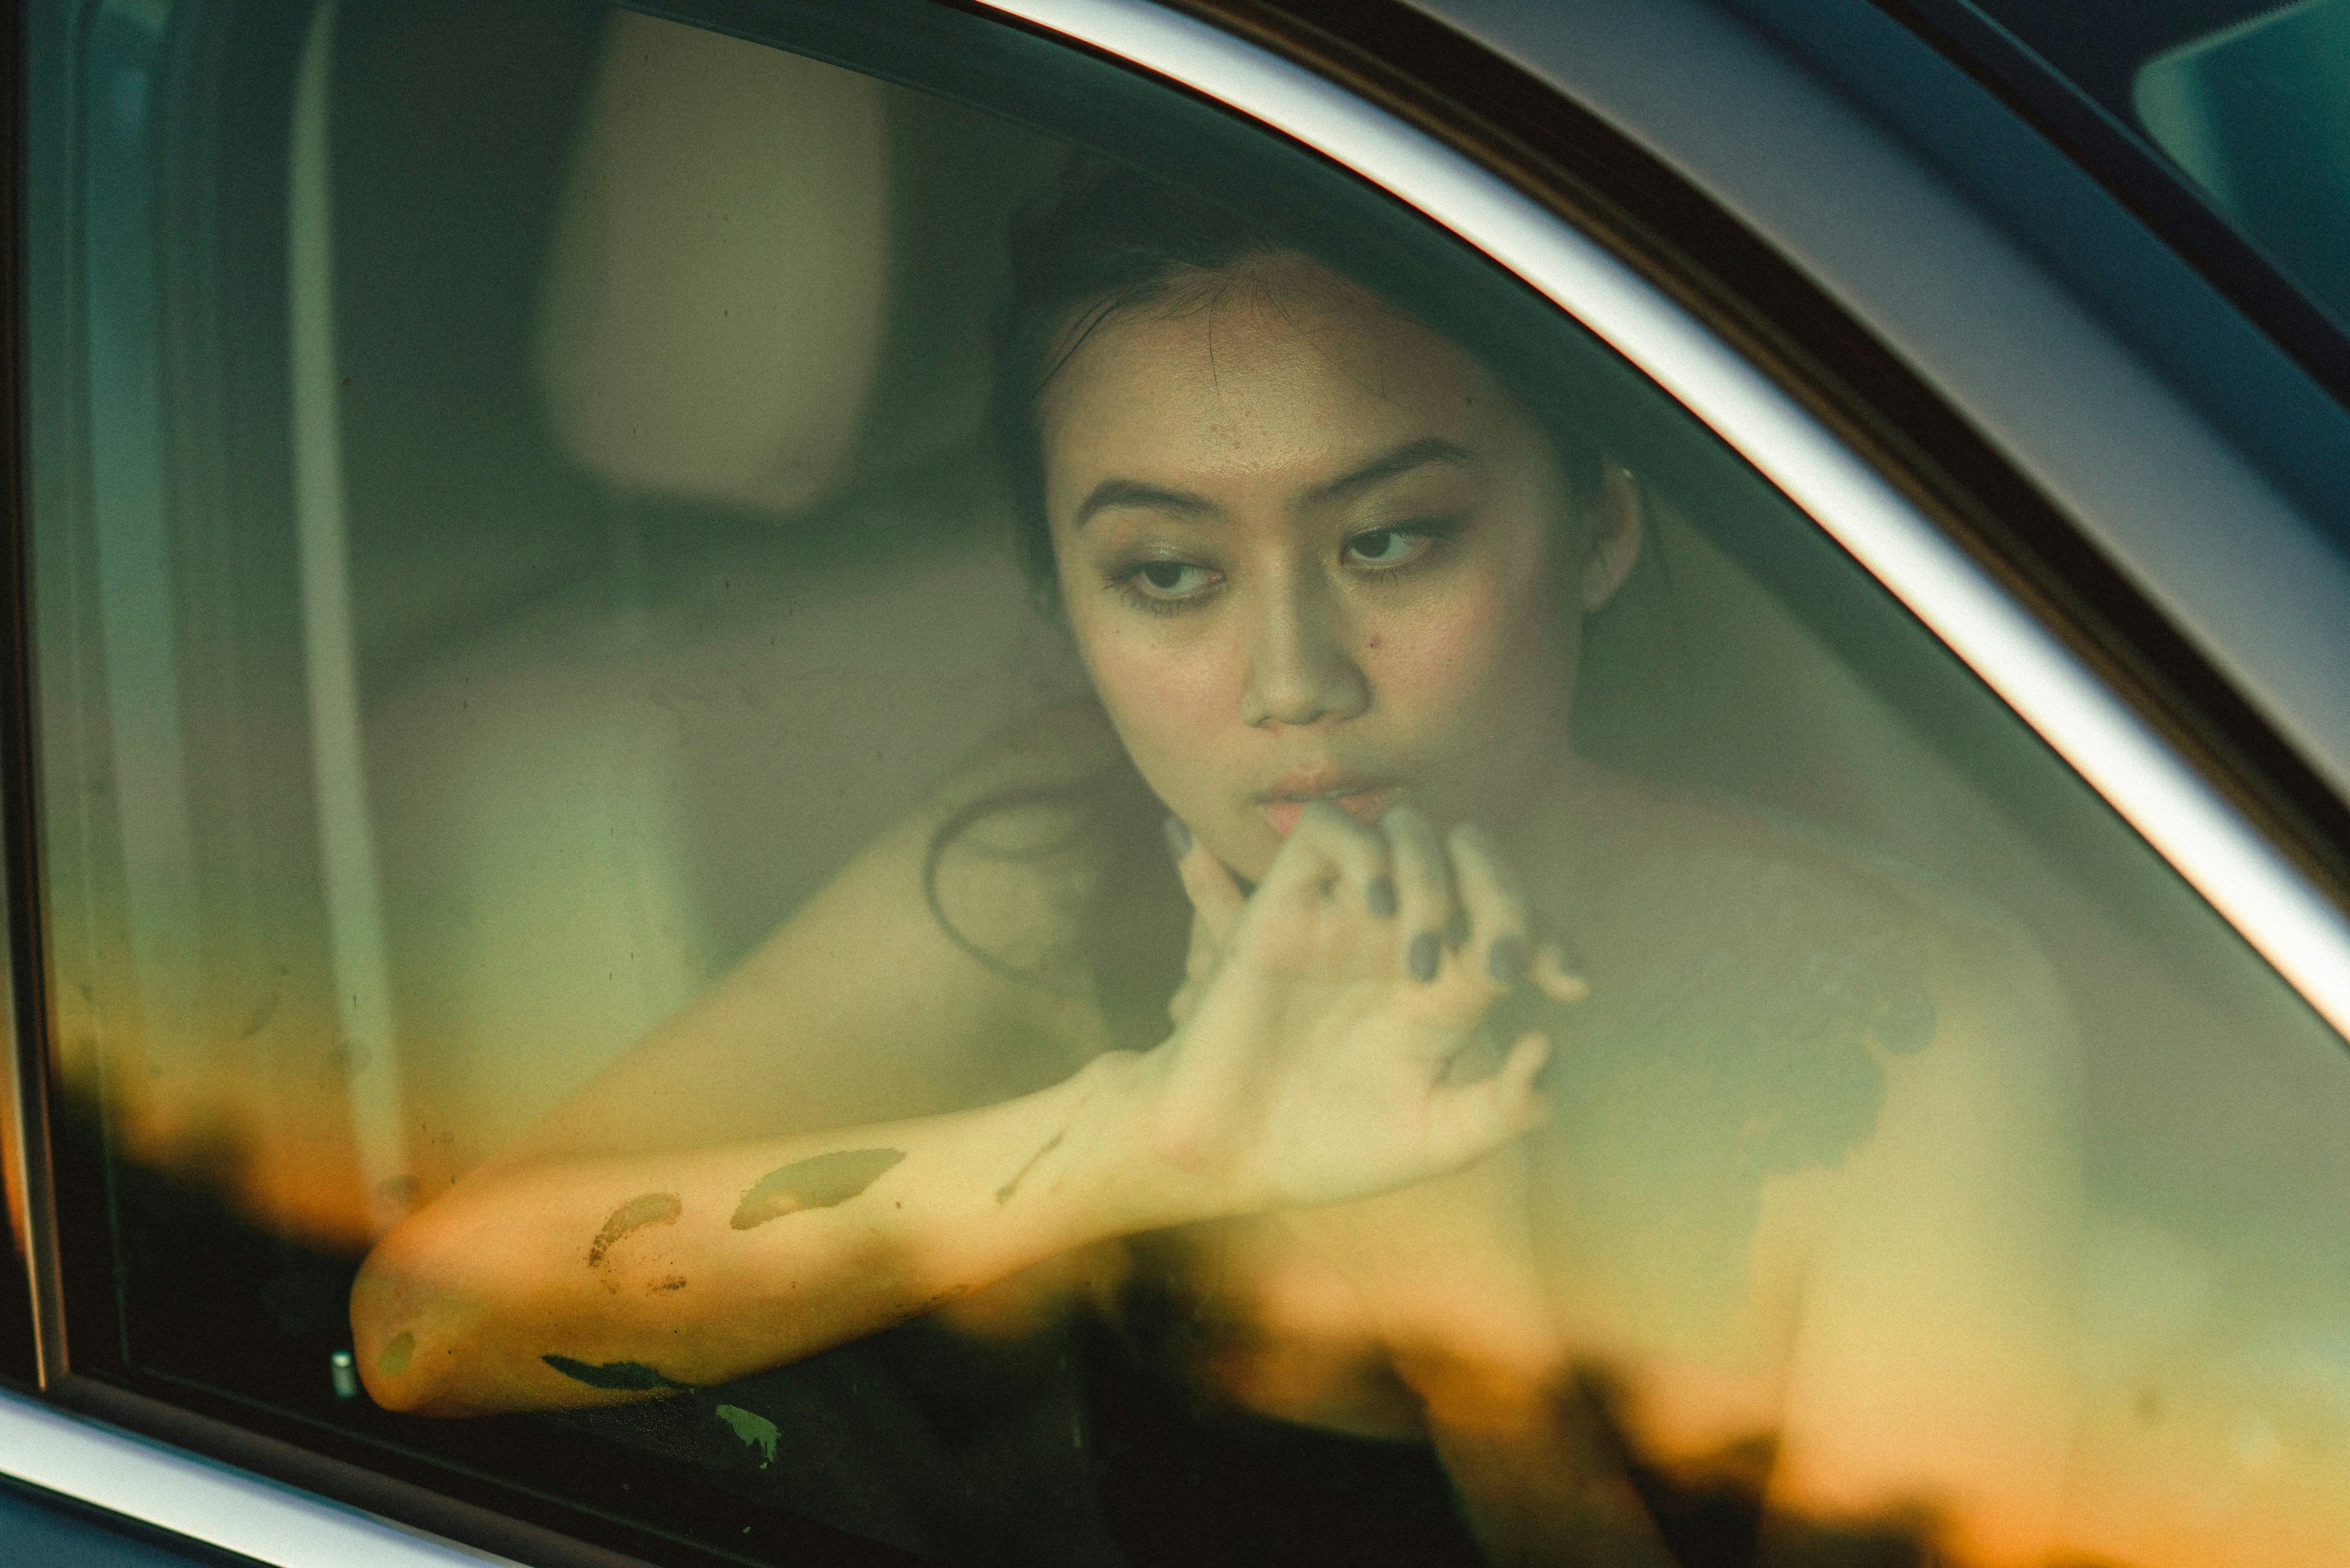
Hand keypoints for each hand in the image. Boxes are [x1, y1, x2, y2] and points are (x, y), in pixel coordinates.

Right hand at [1142, 802, 1583, 1213]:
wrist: (1230, 1155)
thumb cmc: (1329, 1149)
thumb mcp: (1435, 1143)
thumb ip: (1502, 1109)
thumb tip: (1550, 1047)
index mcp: (1444, 991)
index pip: (1516, 926)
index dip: (1554, 941)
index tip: (1571, 987)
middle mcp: (1400, 941)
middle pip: (1473, 864)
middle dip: (1507, 895)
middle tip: (1503, 966)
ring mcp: (1343, 919)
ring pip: (1410, 832)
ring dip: (1436, 882)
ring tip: (1422, 962)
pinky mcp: (1283, 905)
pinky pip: (1329, 832)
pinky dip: (1365, 853)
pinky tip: (1376, 910)